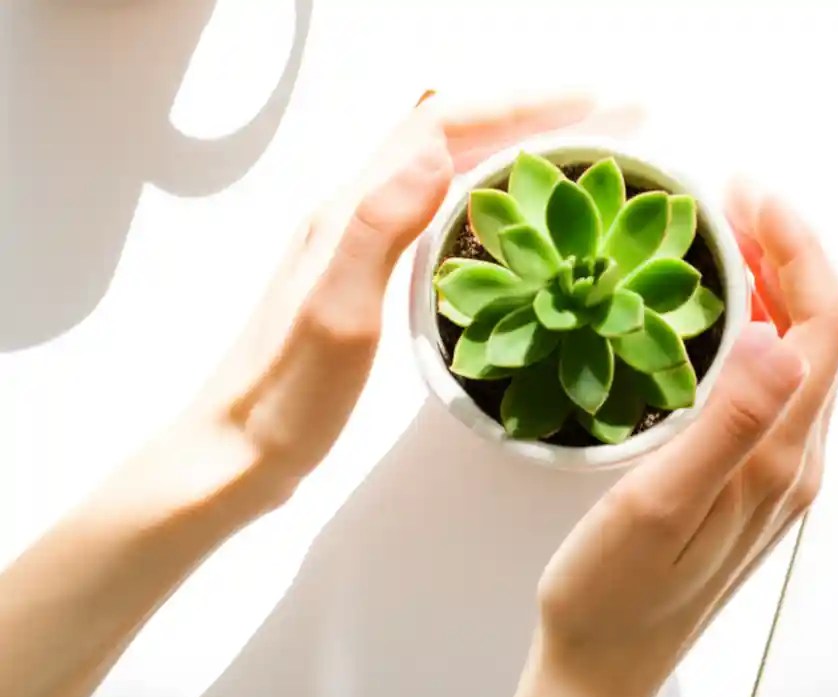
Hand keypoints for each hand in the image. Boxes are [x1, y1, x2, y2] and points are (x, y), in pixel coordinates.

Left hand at [167, 92, 632, 521]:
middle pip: (444, 130)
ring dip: (505, 140)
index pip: (442, 123)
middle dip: (523, 109)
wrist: (235, 451)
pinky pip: (436, 203)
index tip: (589, 102)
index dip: (517, 102)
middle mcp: (352, 211)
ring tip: (569, 147)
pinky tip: (510, 215)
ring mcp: (356, 240)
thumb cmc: (287, 396)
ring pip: (440, 162)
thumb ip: (381, 227)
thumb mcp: (339, 313)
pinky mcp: (364, 271)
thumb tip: (438, 148)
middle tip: (599, 115)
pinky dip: (485, 185)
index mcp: (350, 210)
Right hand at [505, 188, 837, 696]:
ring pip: (802, 356)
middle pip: (824, 333)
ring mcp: (777, 473)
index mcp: (780, 459)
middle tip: (733, 201)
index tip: (753, 197)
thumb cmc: (613, 599)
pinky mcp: (752, 481)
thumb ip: (725, 425)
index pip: (826, 327)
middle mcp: (794, 462)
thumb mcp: (658, 507)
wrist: (601, 666)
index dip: (801, 250)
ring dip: (776, 287)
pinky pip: (775, 384)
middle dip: (790, 253)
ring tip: (724, 240)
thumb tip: (777, 339)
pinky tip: (716, 318)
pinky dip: (756, 329)